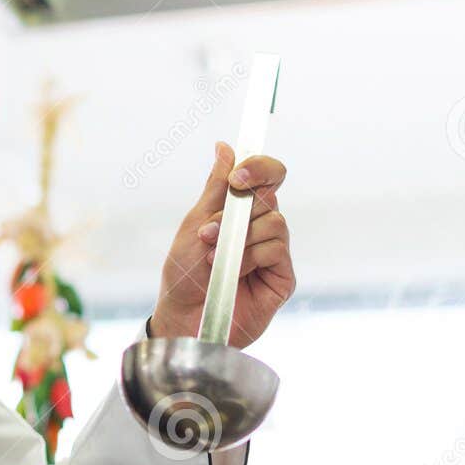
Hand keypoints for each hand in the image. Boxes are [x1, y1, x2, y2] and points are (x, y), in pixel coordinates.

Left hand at [150, 142, 294, 346]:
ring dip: (238, 238)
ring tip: (211, 257)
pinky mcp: (282, 277)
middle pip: (270, 195)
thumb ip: (215, 188)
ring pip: (275, 222)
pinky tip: (232, 272)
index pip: (267, 175)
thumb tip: (225, 147)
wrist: (182, 317)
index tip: (237, 177)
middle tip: (209, 232)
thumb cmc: (184, 274)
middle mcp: (261, 228)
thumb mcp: (194, 225)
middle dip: (237, 211)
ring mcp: (274, 252)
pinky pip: (277, 250)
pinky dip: (250, 257)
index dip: (259, 167)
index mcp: (241, 211)